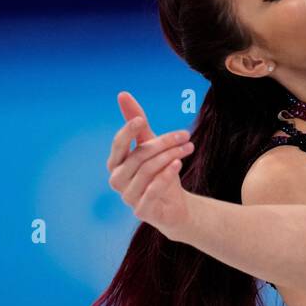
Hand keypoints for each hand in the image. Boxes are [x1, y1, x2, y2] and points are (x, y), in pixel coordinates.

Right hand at [107, 92, 195, 239]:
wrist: (175, 206)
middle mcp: (117, 180)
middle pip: (139, 156)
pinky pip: (152, 190)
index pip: (119, 145)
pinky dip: (166, 175)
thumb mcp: (152, 146)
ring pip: (148, 170)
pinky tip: (178, 163)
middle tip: (186, 135)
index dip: (127, 132)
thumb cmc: (160, 173)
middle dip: (164, 143)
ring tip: (188, 147)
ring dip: (170, 155)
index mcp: (116, 164)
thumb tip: (123, 95)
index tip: (139, 120)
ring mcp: (128, 197)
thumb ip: (138, 124)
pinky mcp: (142, 211)